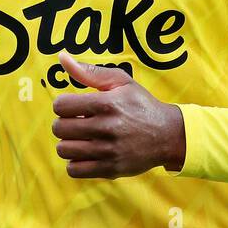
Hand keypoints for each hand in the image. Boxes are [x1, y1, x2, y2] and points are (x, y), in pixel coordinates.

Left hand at [51, 52, 185, 178]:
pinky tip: (86, 153)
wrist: (168, 135)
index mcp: (107, 104)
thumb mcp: (120, 81)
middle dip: (64, 122)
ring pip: (64, 150)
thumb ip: (89, 71)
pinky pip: (74, 170)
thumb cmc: (141, 105)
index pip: (61, 105)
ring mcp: (108, 151)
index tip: (73, 106)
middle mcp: (106, 128)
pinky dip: (75, 162)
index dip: (63, 104)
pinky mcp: (110, 169)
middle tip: (76, 122)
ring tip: (80, 137)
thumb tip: (61, 57)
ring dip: (68, 143)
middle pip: (59, 128)